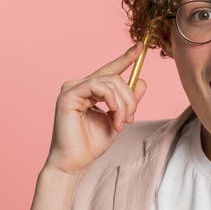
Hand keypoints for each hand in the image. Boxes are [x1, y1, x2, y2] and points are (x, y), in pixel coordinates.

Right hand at [45, 43, 147, 174]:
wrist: (75, 162)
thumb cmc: (91, 144)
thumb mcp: (117, 119)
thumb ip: (128, 101)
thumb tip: (142, 81)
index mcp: (89, 90)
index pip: (110, 70)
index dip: (126, 58)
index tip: (140, 47)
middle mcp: (79, 85)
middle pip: (114, 77)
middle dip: (129, 98)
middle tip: (130, 119)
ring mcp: (72, 88)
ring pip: (109, 81)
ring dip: (122, 103)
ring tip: (121, 122)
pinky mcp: (68, 95)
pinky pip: (97, 86)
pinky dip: (111, 99)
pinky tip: (113, 113)